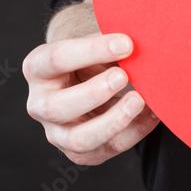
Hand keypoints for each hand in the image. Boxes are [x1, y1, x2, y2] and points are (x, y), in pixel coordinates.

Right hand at [23, 32, 158, 164]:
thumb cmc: (92, 57)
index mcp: (38, 69)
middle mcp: (40, 105)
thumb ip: (109, 42)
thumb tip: (140, 37)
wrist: (91, 80)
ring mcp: (57, 133)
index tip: (126, 43)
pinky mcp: (80, 153)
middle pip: (58, 107)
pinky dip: (135, 131)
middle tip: (124, 76)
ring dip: (113, 121)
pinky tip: (153, 114)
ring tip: (140, 100)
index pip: (56, 59)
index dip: (91, 51)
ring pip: (79, 139)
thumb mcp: (94, 44)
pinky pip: (108, 148)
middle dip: (94, 93)